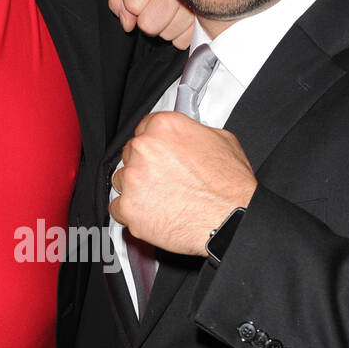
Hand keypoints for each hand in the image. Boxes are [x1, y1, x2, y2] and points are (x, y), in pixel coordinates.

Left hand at [109, 0, 193, 49]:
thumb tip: (127, 21)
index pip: (133, 2)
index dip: (130, 8)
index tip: (135, 4)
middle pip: (148, 23)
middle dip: (146, 21)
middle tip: (153, 9)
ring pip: (166, 33)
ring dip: (164, 28)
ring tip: (169, 12)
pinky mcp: (209, 17)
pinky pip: (182, 40)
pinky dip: (179, 34)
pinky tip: (181, 19)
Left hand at [109, 111, 256, 254]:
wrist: (230, 220)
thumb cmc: (229, 186)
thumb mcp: (221, 140)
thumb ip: (193, 133)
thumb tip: (186, 137)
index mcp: (165, 127)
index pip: (144, 128)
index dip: (153, 144)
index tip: (157, 155)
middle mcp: (145, 148)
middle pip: (131, 153)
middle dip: (144, 166)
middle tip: (165, 180)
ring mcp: (134, 178)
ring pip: (121, 180)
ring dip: (136, 189)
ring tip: (162, 199)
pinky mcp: (128, 207)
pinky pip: (117, 208)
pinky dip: (131, 212)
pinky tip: (152, 213)